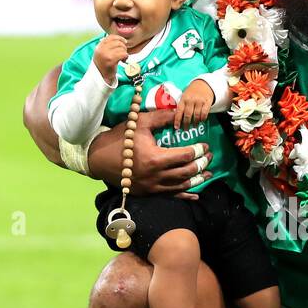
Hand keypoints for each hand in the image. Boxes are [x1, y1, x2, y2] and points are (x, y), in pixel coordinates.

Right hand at [86, 108, 213, 199]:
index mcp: (155, 158)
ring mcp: (152, 187)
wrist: (98, 158)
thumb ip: (161, 117)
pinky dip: (185, 195)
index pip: (185, 156)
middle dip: (202, 164)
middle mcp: (156, 176)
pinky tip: (195, 195)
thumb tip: (179, 111)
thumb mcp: (140, 122)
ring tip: (208, 173)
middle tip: (210, 157)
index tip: (205, 146)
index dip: (199, 151)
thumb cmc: (120, 138)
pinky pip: (171, 196)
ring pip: (181, 186)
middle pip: (187, 172)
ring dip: (197, 180)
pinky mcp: (148, 193)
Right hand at [92, 34, 128, 81]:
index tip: (124, 42)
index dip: (119, 38)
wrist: (101, 77)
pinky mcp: (111, 60)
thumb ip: (108, 45)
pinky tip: (123, 60)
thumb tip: (120, 39)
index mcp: (99, 46)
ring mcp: (105, 54)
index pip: (111, 37)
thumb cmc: (104, 64)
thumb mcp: (102, 53)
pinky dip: (125, 57)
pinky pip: (123, 54)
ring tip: (122, 58)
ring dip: (125, 53)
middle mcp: (101, 49)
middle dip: (123, 47)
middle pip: (118, 42)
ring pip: (121, 48)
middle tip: (123, 53)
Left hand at [175, 80, 213, 129]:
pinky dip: (202, 118)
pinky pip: (204, 113)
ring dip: (195, 122)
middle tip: (186, 129)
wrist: (204, 84)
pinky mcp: (207, 102)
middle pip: (188, 115)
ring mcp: (199, 101)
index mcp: (183, 99)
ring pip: (197, 115)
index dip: (177, 120)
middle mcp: (191, 100)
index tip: (177, 127)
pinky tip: (201, 120)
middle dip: (186, 124)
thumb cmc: (192, 92)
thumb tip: (176, 117)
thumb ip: (181, 105)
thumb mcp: (184, 96)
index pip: (179, 111)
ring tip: (194, 126)